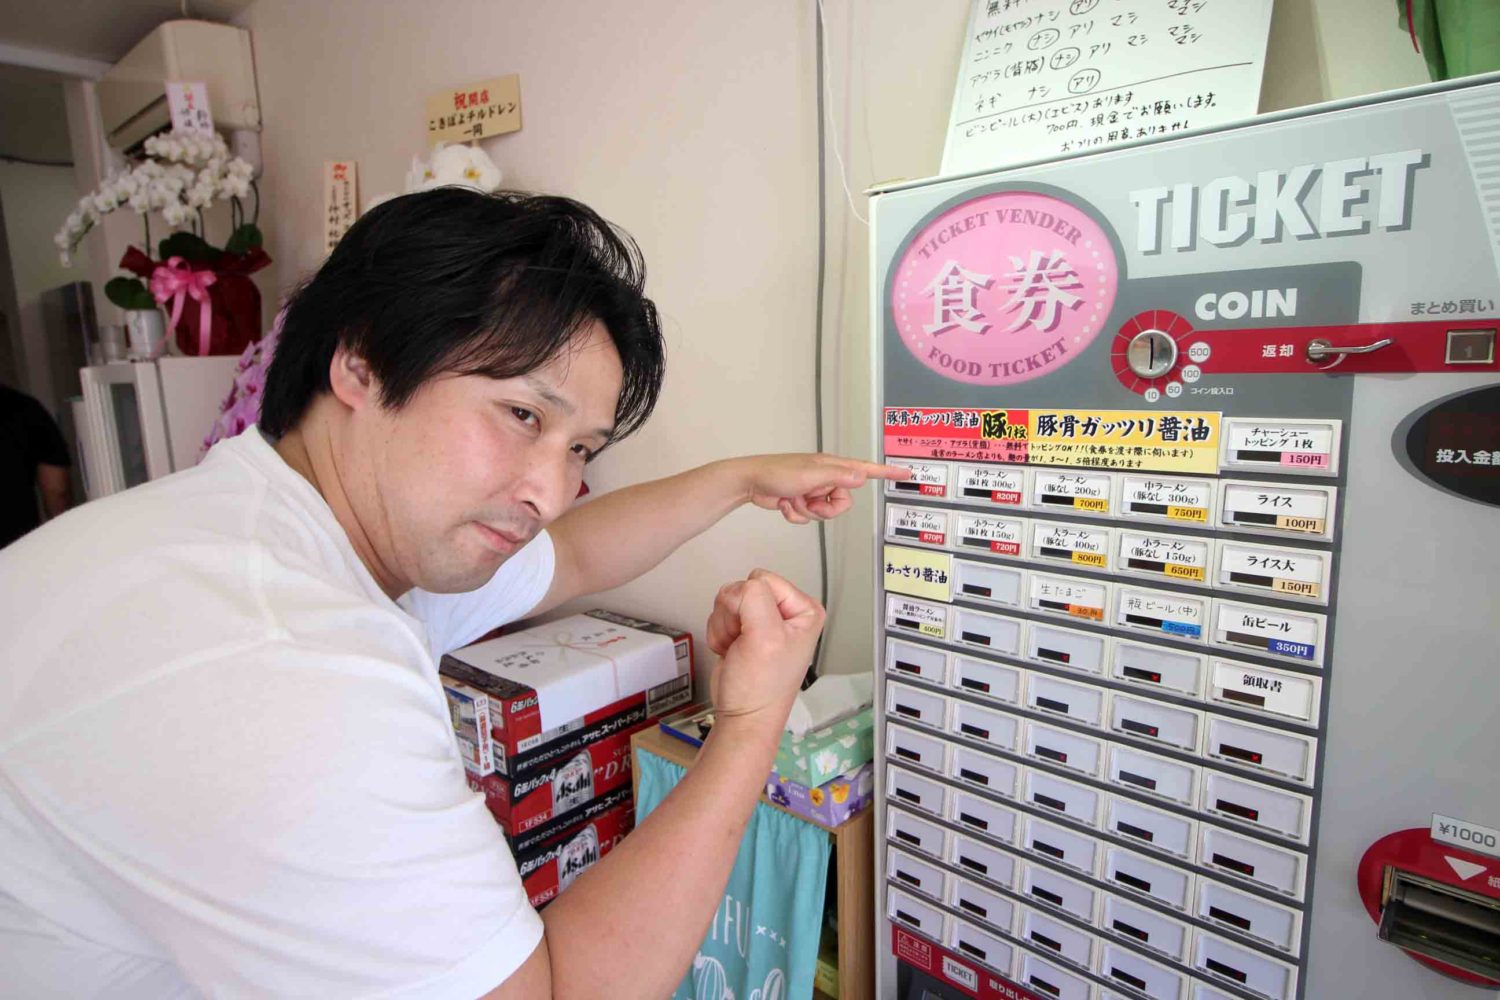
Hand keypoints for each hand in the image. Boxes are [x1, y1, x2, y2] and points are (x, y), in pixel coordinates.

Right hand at [706, 570, 825, 732]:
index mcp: (804, 610)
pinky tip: (731, 651)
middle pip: (742, 588)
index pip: (762, 580)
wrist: (742, 716)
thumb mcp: (765, 636)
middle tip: (746, 642)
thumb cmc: (760, 688)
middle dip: (734, 615)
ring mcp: (762, 620)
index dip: (749, 604)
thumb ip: (754, 598)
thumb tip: (737, 589)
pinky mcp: (743, 629)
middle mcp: (786, 612)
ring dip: (724, 626)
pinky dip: (718, 633)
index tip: (756, 633)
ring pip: (727, 600)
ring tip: (740, 649)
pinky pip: (719, 614)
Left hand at [742, 454, 910, 524]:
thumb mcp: (811, 475)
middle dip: (827, 508)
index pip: (865, 470)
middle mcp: (825, 477)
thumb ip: (838, 477)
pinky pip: (808, 517)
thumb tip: (862, 477)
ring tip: (793, 500)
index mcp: (832, 467)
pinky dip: (796, 514)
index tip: (906, 473)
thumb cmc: (778, 473)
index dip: (886, 472)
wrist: (750, 481)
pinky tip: (784, 505)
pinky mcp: (800, 500)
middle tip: (810, 500)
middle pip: (844, 502)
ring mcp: (812, 490)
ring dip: (807, 511)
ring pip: (825, 512)